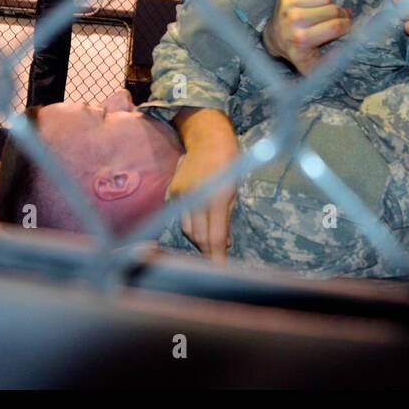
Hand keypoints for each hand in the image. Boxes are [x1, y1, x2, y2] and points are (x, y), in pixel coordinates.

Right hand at [168, 108, 239, 261]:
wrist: (208, 137)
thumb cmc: (229, 163)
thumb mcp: (235, 190)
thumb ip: (227, 217)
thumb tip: (224, 242)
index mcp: (217, 197)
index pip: (214, 237)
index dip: (217, 258)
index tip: (220, 272)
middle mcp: (197, 196)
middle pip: (198, 237)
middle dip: (208, 251)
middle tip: (218, 258)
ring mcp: (182, 194)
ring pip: (187, 229)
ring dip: (198, 240)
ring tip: (210, 242)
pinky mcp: (173, 191)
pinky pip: (179, 216)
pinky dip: (189, 225)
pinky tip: (199, 226)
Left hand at [261, 0, 351, 74]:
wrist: (274, 37)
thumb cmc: (297, 51)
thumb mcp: (313, 65)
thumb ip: (330, 63)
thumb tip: (343, 49)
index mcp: (302, 38)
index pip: (336, 26)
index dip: (347, 25)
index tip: (347, 26)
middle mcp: (294, 19)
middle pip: (333, 10)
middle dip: (340, 15)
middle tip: (335, 20)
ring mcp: (288, 4)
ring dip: (328, 4)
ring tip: (321, 13)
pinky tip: (314, 3)